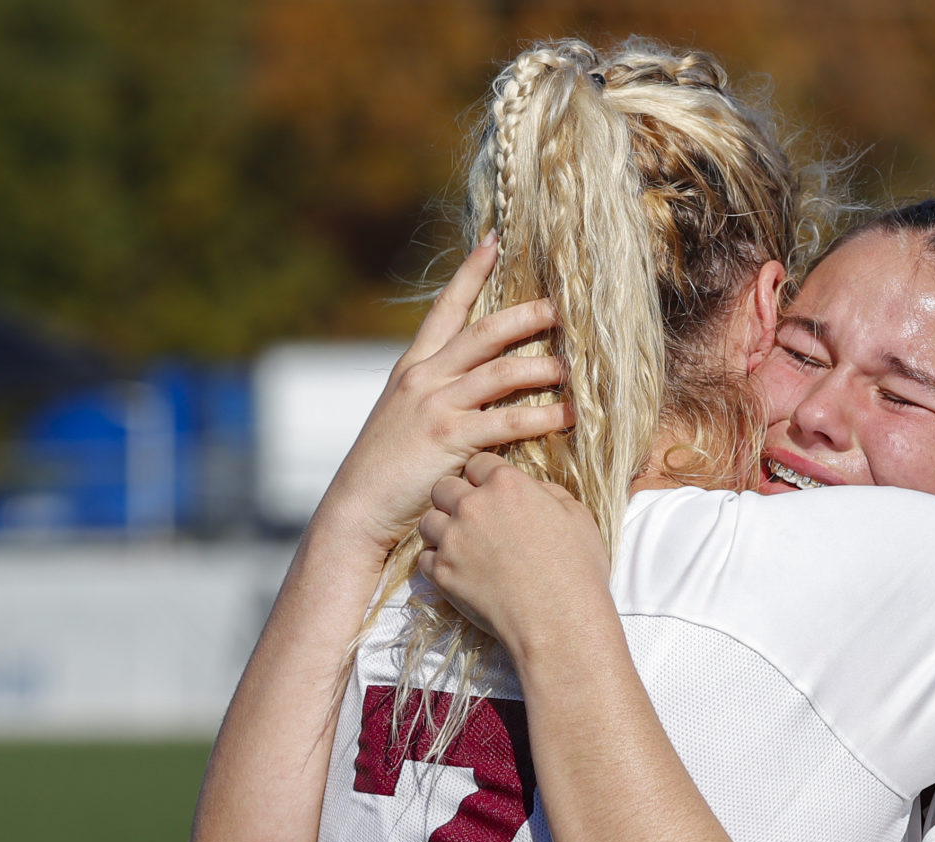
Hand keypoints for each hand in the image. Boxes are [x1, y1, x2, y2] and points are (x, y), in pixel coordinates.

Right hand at [319, 237, 575, 551]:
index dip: (470, 273)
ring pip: (502, 372)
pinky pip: (508, 421)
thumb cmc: (386, 471)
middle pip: (484, 333)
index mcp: (413, 368)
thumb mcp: (404, 420)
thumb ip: (436, 397)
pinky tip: (569, 415)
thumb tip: (473, 387)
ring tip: (577, 366)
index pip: (445, 309)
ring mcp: (436, 406)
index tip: (494, 242)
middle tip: (563, 306)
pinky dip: (543, 416)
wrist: (358, 507)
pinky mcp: (450, 438)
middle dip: (527, 316)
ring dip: (544, 366)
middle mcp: (424, 378)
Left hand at [416, 452, 611, 659]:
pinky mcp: (442, 573)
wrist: (559, 621)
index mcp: (507, 484)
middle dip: (456, 498)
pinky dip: (438, 563)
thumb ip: (549, 493)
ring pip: (428, 522)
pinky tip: (460, 571)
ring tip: (463, 546)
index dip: (485, 477)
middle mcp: (473, 505)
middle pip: (443, 486)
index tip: (492, 492)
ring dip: (442, 530)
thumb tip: (535, 490)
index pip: (479, 462)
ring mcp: (453, 540)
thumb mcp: (578, 517)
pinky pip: (425, 559)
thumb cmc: (576, 570)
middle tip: (474, 518)